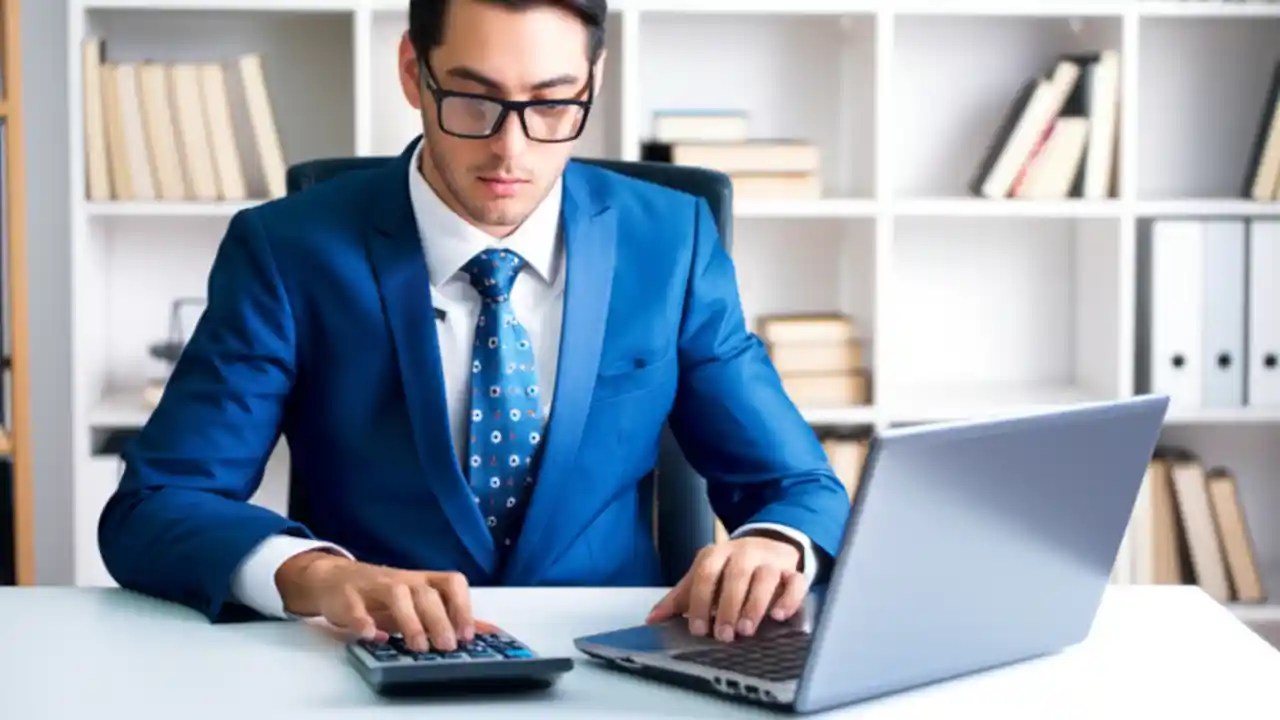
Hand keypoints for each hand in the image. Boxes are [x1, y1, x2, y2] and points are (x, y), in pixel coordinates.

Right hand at [275, 551, 473, 652]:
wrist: (335, 579)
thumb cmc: (384, 595)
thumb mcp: (418, 602)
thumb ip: (450, 615)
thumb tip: (487, 631)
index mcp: (423, 581)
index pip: (451, 582)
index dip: (462, 606)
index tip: (467, 635)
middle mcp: (403, 580)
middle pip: (425, 593)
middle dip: (439, 620)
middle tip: (446, 646)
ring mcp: (374, 585)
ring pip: (396, 594)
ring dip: (410, 621)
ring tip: (418, 647)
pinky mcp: (348, 596)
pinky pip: (356, 606)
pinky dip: (364, 622)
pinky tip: (373, 637)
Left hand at [644, 535, 810, 642]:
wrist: (769, 546)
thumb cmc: (731, 570)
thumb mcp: (705, 578)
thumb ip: (680, 598)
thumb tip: (652, 619)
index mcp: (718, 554)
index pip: (706, 574)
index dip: (700, 601)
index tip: (699, 629)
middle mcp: (744, 553)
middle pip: (736, 575)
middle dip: (728, 606)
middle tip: (724, 635)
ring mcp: (771, 561)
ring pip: (765, 577)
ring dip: (755, 604)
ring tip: (747, 629)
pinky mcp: (794, 572)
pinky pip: (796, 582)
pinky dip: (789, 599)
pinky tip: (779, 616)